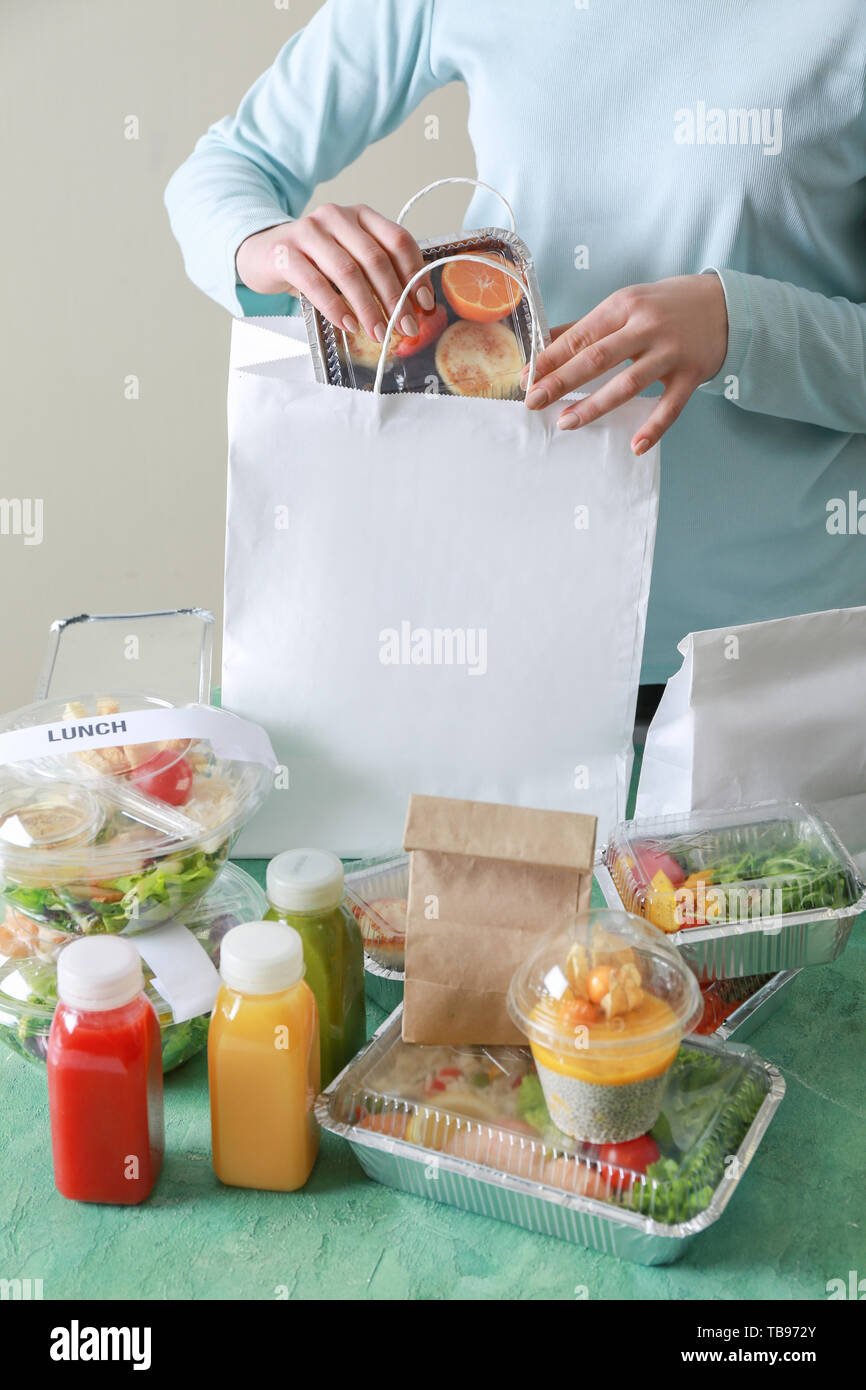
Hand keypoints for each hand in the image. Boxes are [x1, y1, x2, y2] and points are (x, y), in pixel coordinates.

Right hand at [235, 204, 434, 341]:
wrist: (262, 253)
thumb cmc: (313, 262)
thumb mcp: (348, 260)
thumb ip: (376, 275)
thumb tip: (413, 310)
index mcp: (360, 215)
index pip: (397, 240)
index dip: (415, 273)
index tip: (425, 305)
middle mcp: (337, 216)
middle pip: (375, 258)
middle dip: (395, 298)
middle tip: (406, 328)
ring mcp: (309, 231)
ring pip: (348, 271)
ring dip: (368, 307)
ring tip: (378, 333)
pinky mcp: (285, 251)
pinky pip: (315, 282)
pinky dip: (334, 306)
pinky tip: (347, 324)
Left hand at [522, 274, 728, 452]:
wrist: (723, 305)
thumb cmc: (663, 306)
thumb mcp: (625, 304)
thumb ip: (585, 326)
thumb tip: (543, 343)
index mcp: (624, 305)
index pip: (581, 335)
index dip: (551, 358)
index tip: (526, 378)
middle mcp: (647, 326)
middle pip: (598, 358)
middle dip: (561, 381)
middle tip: (534, 402)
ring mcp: (671, 352)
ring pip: (628, 384)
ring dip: (595, 406)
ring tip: (567, 422)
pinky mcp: (691, 375)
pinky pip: (670, 407)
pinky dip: (654, 428)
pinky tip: (635, 447)